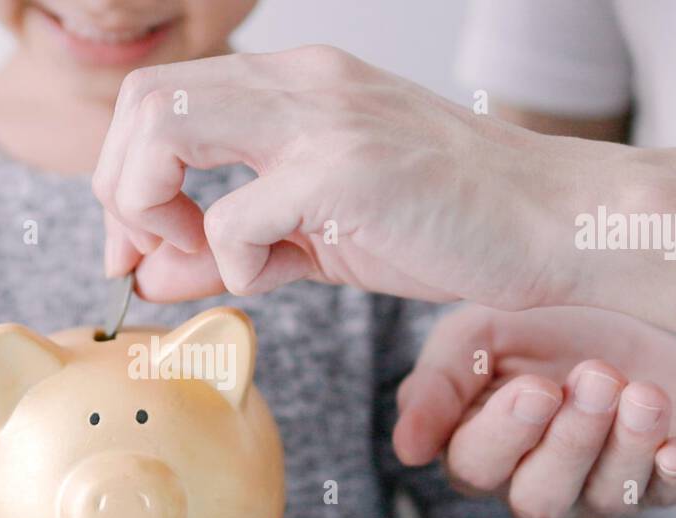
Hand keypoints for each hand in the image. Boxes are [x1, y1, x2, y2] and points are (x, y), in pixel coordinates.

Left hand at [93, 46, 602, 307]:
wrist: (556, 222)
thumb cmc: (449, 224)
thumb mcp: (317, 238)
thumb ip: (228, 249)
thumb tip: (148, 276)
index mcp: (293, 84)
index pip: (158, 97)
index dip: (123, 173)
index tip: (137, 245)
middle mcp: (299, 82)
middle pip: (142, 101)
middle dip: (120, 190)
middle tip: (144, 255)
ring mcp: (322, 119)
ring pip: (164, 130)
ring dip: (153, 209)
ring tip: (202, 257)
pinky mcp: (346, 171)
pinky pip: (234, 216)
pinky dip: (230, 262)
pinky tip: (272, 277)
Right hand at [393, 305, 675, 517]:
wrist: (612, 302)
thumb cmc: (529, 323)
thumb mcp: (471, 337)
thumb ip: (435, 386)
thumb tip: (408, 451)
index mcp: (475, 451)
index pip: (476, 467)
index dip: (507, 434)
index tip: (538, 387)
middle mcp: (531, 483)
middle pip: (539, 498)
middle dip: (571, 441)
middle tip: (597, 377)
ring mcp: (594, 490)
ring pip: (603, 500)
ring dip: (624, 447)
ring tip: (643, 393)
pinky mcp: (658, 480)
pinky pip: (665, 496)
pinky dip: (672, 474)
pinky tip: (675, 447)